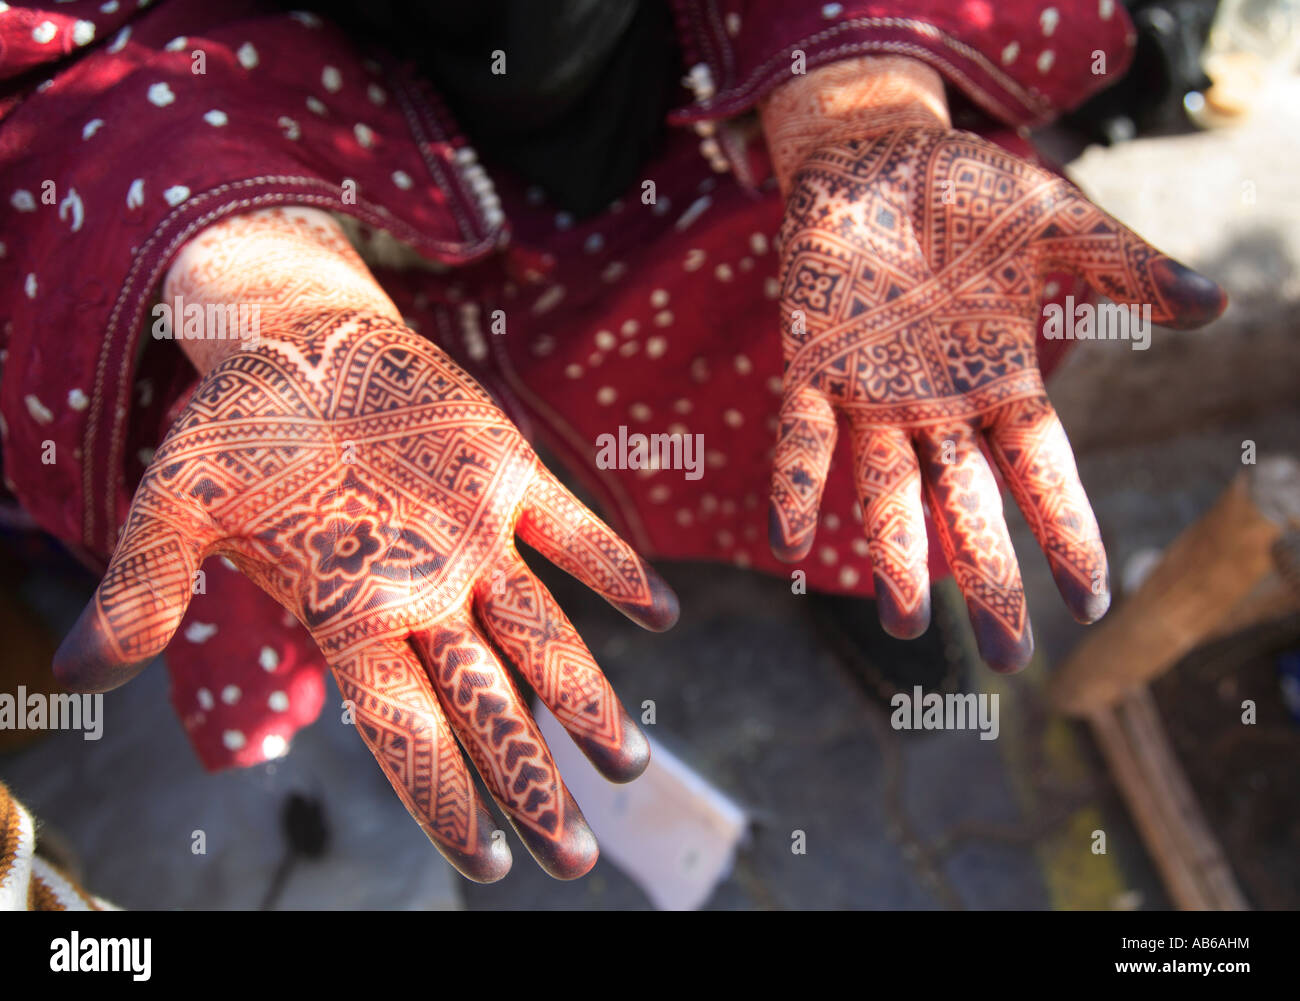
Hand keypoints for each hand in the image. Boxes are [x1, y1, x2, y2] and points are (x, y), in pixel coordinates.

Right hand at [52, 210, 677, 880]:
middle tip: (577, 859)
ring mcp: (471, 537)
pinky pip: (572, 530)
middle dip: (530, 778)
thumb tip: (71, 670)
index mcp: (351, 614)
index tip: (489, 866)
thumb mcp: (176, 504)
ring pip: (541, 635)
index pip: (404, 730)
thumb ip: (144, 584)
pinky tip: (661, 614)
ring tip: (632, 766)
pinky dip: (616, 566)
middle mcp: (423, 592)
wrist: (298, 344)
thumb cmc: (238, 431)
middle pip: (487, 706)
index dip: (444, 797)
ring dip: (588, 698)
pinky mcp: (506, 474)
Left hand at [762, 60, 1224, 670]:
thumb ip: (1124, 269)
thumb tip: (1217, 306)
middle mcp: (940, 404)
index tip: (1092, 601)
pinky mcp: (813, 365)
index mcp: (1002, 379)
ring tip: (907, 621)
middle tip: (1008, 654)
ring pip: (887, 490)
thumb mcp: (1057, 226)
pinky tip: (787, 541)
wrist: (877, 150)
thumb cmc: (968, 190)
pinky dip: (795, 484)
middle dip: (988, 576)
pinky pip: (802, 437)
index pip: (1043, 473)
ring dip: (896, 554)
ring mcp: (874, 393)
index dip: (1067, 532)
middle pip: (968, 504)